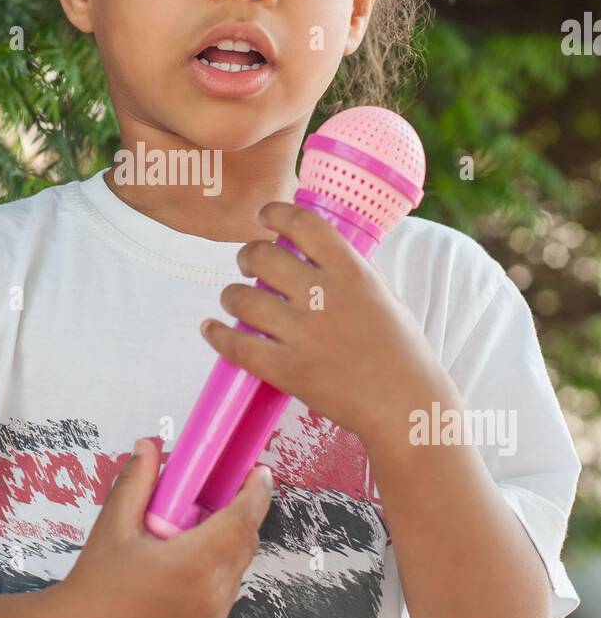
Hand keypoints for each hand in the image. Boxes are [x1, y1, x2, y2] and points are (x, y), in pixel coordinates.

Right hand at [59, 437, 273, 617]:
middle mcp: (211, 596)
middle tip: (216, 497)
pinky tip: (186, 568)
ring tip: (194, 534)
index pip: (243, 520)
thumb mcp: (113, 523)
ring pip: (236, 570)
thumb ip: (137, 480)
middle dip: (239, 516)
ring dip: (227, 547)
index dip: (257, 492)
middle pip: (245, 543)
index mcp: (193, 563)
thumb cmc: (96, 581)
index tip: (258, 472)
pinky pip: (224, 596)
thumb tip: (149, 445)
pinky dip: (215, 575)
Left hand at [200, 201, 452, 444]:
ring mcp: (303, 334)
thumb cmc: (400, 349)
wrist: (405, 404)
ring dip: (231, 295)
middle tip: (248, 265)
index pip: (303, 224)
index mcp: (351, 272)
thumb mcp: (383, 295)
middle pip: (263, 257)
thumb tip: (317, 247)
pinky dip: (217, 334)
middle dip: (247, 256)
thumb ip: (350, 269)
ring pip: (242, 298)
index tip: (265, 216)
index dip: (276, 213)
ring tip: (234, 300)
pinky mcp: (288, 370)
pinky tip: (212, 329)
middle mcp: (323, 296)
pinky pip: (237, 345)